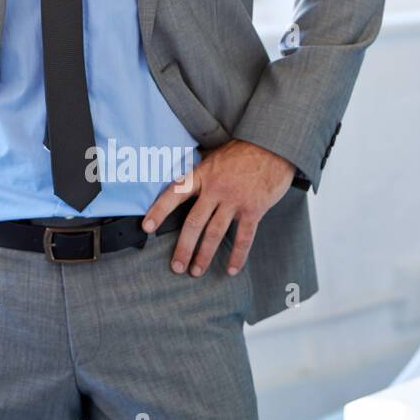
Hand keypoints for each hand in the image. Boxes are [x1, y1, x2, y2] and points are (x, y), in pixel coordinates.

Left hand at [139, 139, 295, 277]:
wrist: (272, 148)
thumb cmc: (242, 151)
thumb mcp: (213, 156)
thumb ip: (200, 172)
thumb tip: (183, 180)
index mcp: (201, 175)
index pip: (174, 194)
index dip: (159, 210)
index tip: (146, 227)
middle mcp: (215, 189)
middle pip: (194, 222)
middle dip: (183, 247)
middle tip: (176, 266)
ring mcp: (234, 200)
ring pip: (215, 233)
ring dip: (204, 255)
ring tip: (196, 271)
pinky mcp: (254, 210)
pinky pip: (244, 238)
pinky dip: (237, 256)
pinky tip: (230, 269)